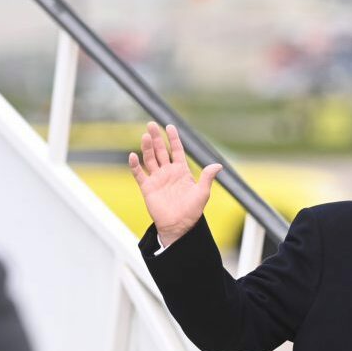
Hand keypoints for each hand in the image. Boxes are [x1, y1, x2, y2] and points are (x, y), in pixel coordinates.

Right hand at [128, 121, 221, 247]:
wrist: (179, 226)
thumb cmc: (192, 211)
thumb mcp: (202, 193)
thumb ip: (207, 177)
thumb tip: (218, 165)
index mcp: (181, 171)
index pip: (177, 150)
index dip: (173, 138)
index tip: (170, 126)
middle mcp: (168, 172)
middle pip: (161, 151)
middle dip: (156, 138)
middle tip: (151, 124)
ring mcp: (157, 179)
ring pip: (150, 159)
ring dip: (147, 148)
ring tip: (145, 136)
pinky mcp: (147, 188)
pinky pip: (139, 174)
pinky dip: (135, 165)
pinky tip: (133, 156)